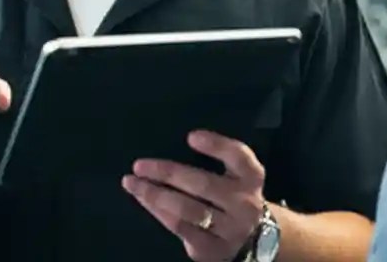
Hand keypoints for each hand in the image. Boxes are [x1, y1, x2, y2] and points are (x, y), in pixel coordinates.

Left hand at [123, 131, 265, 261]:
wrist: (255, 240)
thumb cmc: (234, 197)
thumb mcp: (237, 175)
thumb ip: (219, 157)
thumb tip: (180, 143)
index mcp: (252, 178)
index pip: (238, 157)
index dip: (216, 146)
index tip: (191, 137)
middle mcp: (244, 204)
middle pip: (203, 185)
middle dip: (167, 173)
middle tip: (139, 165)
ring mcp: (229, 230)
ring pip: (187, 210)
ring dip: (154, 195)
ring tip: (132, 183)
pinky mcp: (213, 249)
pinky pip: (180, 227)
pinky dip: (158, 212)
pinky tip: (144, 200)